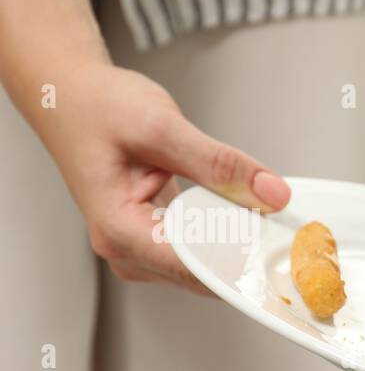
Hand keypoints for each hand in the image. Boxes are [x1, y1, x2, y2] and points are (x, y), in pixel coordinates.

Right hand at [33, 60, 290, 293]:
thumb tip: (272, 194)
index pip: (194, 270)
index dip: (242, 264)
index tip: (280, 253)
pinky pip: (201, 250)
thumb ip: (219, 164)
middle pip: (204, 274)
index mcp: (119, 230)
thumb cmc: (98, 108)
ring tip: (269, 220)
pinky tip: (247, 217)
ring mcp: (140, 249)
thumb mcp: (162, 126)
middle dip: (247, 256)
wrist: (70, 96)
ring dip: (240, 247)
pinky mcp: (154, 239)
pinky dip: (227, 235)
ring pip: (207, 267)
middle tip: (287, 232)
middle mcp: (126, 250)